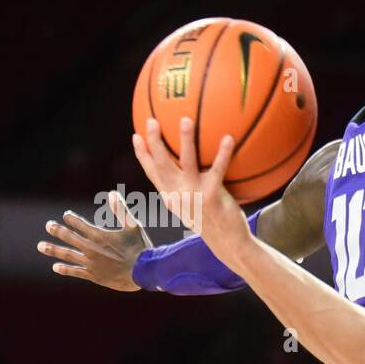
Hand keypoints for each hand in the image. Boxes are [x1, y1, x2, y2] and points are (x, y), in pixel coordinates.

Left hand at [38, 190, 152, 290]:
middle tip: (48, 225)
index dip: (71, 219)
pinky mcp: (94, 275)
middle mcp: (91, 248)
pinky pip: (75, 271)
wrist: (144, 272)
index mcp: (99, 235)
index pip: (80, 224)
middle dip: (57, 231)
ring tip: (40, 246)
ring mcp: (91, 262)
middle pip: (69, 237)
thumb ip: (120, 210)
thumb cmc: (140, 248)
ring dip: (53, 250)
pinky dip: (65, 269)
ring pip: (67, 254)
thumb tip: (112, 193)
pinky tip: (55, 267)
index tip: (66, 216)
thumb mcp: (133, 226)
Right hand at [131, 116, 246, 258]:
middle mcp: (178, 194)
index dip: (142, 154)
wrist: (228, 244)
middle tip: (152, 120)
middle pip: (162, 163)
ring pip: (186, 162)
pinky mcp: (212, 196)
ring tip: (186, 119)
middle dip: (154, 141)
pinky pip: (217, 170)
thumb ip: (188, 189)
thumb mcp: (194, 207)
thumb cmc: (213, 222)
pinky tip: (228, 138)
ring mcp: (194, 195)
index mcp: (171, 196)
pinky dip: (223, 153)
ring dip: (185, 139)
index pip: (152, 172)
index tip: (136, 136)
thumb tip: (191, 171)